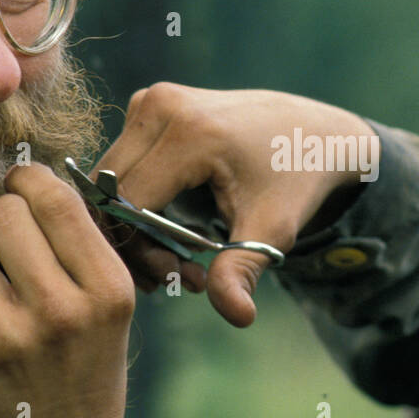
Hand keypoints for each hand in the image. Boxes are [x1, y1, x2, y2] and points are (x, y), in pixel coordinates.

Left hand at [0, 162, 134, 417]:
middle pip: (0, 215)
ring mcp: (8, 339)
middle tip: (4, 242)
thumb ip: (80, 243)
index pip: (55, 200)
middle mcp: (61, 311)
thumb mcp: (111, 303)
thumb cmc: (87, 360)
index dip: (29, 180)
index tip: (21, 186)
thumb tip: (31, 177)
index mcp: (107, 290)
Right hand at [98, 83, 377, 326]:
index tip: (182, 277)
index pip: (127, 205)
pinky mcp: (147, 104)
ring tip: (182, 257)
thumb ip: (242, 271)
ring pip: (108, 182)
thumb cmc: (294, 179)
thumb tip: (237, 317)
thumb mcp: (273, 229)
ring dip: (133, 227)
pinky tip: (173, 229)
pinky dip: (135, 202)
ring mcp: (150, 100)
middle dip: (136, 245)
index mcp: (189, 132)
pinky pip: (120, 166)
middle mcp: (160, 105)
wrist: (310, 131)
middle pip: (110, 193)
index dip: (144, 252)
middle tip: (180, 275)